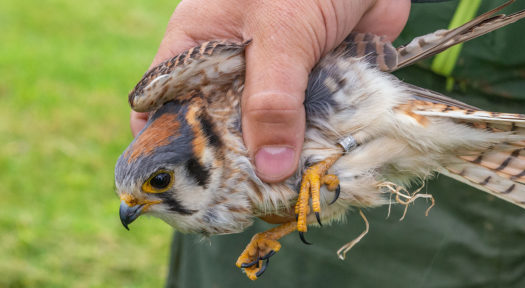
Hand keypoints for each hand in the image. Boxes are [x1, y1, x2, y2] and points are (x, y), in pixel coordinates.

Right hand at [130, 0, 409, 181]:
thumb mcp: (282, 35)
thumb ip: (272, 101)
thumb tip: (269, 168)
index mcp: (201, 42)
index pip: (167, 101)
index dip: (170, 143)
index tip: (183, 186)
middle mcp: (236, 64)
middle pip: (224, 125)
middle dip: (236, 161)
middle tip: (246, 202)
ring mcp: (278, 75)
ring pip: (272, 129)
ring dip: (284, 156)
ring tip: (287, 196)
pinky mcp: (318, 82)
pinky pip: (312, 122)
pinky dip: (319, 142)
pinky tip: (323, 171)